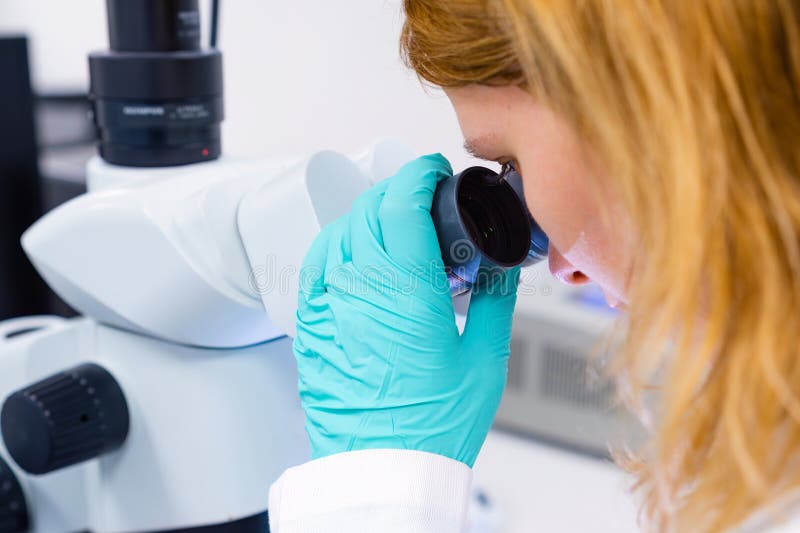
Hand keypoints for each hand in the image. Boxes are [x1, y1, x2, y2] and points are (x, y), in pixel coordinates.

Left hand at [293, 154, 519, 466]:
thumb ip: (492, 302)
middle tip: (420, 197)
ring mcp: (330, 307)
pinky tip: (353, 249)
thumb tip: (497, 268)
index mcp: (408, 294)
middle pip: (367, 210)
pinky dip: (335, 243)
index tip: (430, 171)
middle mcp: (361, 291)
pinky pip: (315, 264)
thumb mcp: (483, 361)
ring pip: (339, 232)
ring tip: (391, 222)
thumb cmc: (432, 426)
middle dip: (394, 190)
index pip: (399, 206)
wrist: (382, 471)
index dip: (415, 176)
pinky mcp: (312, 327)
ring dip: (365, 213)